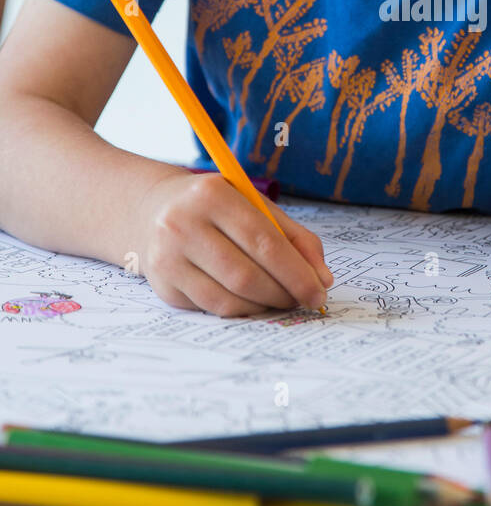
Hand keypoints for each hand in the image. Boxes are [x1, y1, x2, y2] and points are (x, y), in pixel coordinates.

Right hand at [133, 170, 332, 316]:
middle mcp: (182, 224)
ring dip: (264, 306)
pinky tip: (253, 300)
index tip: (319, 290)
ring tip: (280, 299)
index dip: (297, 272)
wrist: (153, 210)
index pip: (263, 242)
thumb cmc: (216, 208)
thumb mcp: (254, 205)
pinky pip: (212, 309)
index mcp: (212, 195)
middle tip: (303, 298)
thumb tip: (322, 278)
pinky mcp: (163, 285)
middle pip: (245, 275)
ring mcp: (167, 258)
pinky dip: (241, 310)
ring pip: (228, 299)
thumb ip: (294, 237)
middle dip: (283, 294)